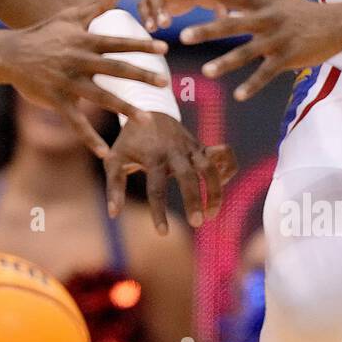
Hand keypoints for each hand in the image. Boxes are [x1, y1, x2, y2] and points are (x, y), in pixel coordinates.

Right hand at [2, 0, 170, 158]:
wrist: (9, 53)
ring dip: (124, 108)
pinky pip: (75, 122)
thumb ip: (98, 6)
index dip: (141, 45)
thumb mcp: (70, 17)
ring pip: (100, 96)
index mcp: (85, 40)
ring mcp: (67, 81)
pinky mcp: (56, 100)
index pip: (118, 43)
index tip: (164, 49)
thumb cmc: (43, 33)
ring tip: (146, 120)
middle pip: (115, 69)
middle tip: (165, 83)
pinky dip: (89, 138)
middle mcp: (78, 60)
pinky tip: (105, 153)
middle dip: (141, 76)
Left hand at [105, 111, 236, 233]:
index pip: (156, 188)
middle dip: (195, 200)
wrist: (148, 108)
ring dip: (215, 191)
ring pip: (210, 167)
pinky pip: (224, 153)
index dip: (159, 212)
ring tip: (212, 214)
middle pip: (188, 176)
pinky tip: (220, 185)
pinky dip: (228, 168)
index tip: (163, 233)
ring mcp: (191, 147)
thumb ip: (114, 186)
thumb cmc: (129, 140)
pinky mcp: (202, 145)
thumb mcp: (115, 159)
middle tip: (197, 223)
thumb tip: (113, 215)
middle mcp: (174, 151)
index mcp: (152, 157)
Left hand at [180, 0, 341, 99]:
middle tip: (184, 36)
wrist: (339, 23)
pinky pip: (267, 73)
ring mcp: (278, 38)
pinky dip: (252, 85)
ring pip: (247, 52)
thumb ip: (254, 9)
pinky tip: (238, 95)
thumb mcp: (280, 4)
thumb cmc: (305, 14)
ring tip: (206, 71)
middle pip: (233, 25)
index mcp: (264, 4)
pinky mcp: (289, 56)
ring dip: (225, 62)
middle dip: (207, 31)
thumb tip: (229, 14)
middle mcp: (268, 19)